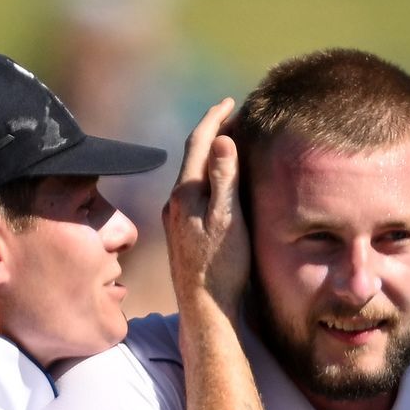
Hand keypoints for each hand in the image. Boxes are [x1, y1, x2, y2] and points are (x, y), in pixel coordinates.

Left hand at [164, 96, 247, 310]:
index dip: (215, 118)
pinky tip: (218, 187)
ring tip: (229, 146)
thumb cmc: (220, 266)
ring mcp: (175, 218)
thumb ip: (224, 179)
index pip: (199, 142)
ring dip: (209, 156)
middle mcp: (175, 202)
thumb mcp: (227, 219)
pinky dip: (207, 178)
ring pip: (192, 175)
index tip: (231, 101)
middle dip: (213, 133)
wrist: (203, 308)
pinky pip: (194, 193)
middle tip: (234, 116)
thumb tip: (223, 139)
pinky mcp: (181, 233)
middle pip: (193, 156)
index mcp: (186, 193)